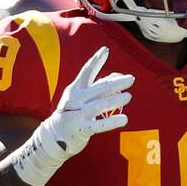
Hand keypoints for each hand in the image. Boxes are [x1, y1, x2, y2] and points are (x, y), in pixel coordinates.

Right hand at [14, 47, 133, 185]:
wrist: (55, 135)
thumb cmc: (72, 112)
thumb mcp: (80, 96)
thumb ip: (97, 87)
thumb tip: (117, 78)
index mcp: (75, 88)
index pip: (87, 71)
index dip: (96, 60)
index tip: (105, 50)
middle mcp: (77, 99)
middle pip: (99, 88)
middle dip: (116, 83)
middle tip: (131, 79)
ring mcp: (79, 114)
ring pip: (100, 105)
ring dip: (115, 100)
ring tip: (128, 96)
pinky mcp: (82, 128)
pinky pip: (100, 125)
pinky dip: (112, 122)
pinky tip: (124, 119)